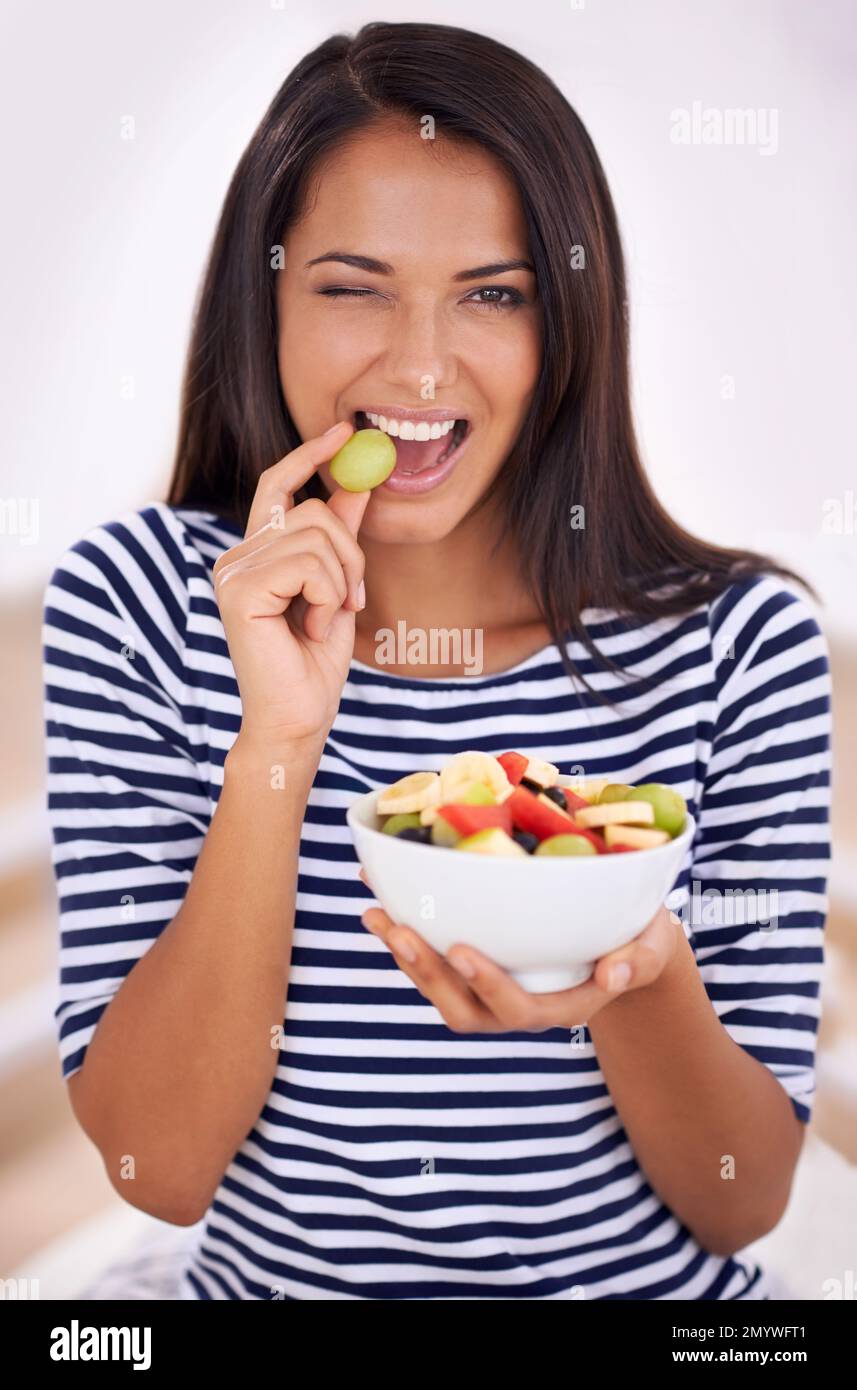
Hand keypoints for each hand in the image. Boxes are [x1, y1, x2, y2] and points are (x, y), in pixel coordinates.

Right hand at [213, 421, 369, 751]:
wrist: (297, 719)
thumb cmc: (313, 665)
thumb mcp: (338, 589)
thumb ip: (340, 538)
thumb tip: (357, 483)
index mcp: (255, 554)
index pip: (278, 485)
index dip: (310, 453)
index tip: (346, 431)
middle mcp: (236, 556)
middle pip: (312, 509)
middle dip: (351, 554)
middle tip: (351, 600)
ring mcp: (233, 570)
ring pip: (317, 534)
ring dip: (342, 581)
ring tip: (325, 620)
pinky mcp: (239, 589)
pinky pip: (310, 564)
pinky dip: (328, 596)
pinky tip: (310, 628)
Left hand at [360, 881, 681, 1032]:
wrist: (624, 941)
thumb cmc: (639, 938)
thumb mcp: (650, 945)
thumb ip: (638, 960)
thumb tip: (614, 974)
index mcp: (561, 1005)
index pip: (517, 1009)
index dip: (487, 985)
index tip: (462, 950)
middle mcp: (517, 1005)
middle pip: (462, 1008)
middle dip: (426, 971)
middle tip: (398, 928)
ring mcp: (490, 990)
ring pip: (438, 987)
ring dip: (403, 954)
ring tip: (374, 913)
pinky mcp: (473, 968)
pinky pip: (433, 959)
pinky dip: (404, 929)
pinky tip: (381, 891)